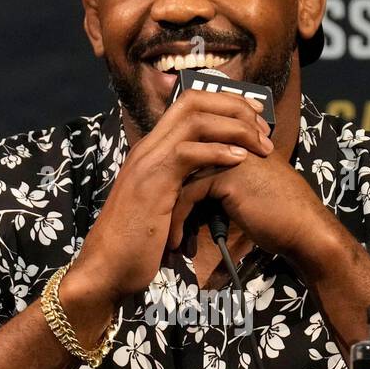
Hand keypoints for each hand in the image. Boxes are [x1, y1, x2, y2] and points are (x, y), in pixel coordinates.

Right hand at [72, 91, 273, 301]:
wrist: (106, 267)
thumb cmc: (138, 242)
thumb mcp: (163, 203)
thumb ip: (181, 183)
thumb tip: (208, 178)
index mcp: (152, 149)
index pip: (189, 103)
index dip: (224, 102)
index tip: (253, 116)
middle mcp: (148, 147)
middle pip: (194, 101)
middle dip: (234, 106)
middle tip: (263, 126)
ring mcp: (148, 162)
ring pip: (195, 120)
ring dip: (234, 128)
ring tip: (260, 145)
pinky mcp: (152, 183)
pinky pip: (188, 153)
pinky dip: (218, 152)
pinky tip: (239, 160)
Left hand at [166, 142, 341, 274]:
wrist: (302, 228)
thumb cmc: (277, 215)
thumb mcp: (244, 189)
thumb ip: (222, 178)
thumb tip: (193, 189)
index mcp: (234, 138)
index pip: (189, 150)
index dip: (174, 181)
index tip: (167, 211)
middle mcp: (229, 139)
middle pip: (179, 161)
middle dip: (165, 194)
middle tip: (157, 222)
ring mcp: (227, 154)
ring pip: (179, 179)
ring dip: (168, 211)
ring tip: (167, 238)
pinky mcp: (225, 174)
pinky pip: (187, 194)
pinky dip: (178, 220)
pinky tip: (177, 242)